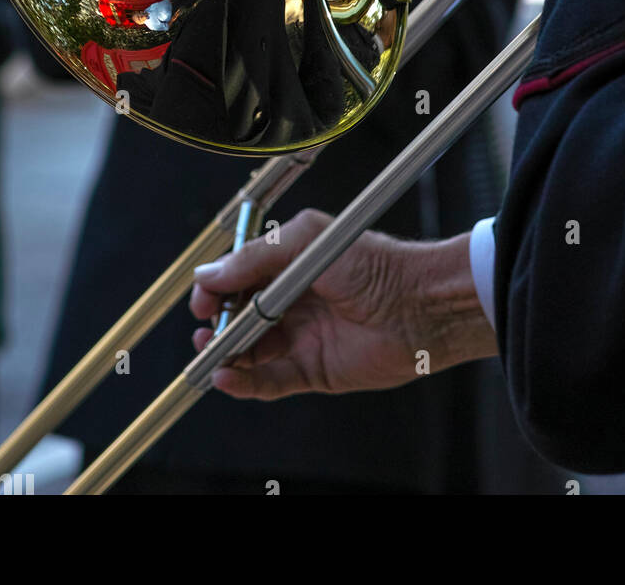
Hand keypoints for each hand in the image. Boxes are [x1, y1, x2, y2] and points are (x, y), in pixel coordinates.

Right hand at [189, 210, 494, 399]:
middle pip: (240, 316)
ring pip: (250, 351)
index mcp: (292, 265)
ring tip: (213, 352)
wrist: (421, 305)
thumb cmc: (376, 265)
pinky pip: (270, 381)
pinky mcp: (314, 370)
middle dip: (216, 322)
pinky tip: (228, 376)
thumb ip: (257, 256)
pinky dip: (245, 383)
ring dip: (225, 353)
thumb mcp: (310, 241)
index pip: (241, 277)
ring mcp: (303, 337)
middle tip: (206, 327)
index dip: (218, 288)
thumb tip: (210, 272)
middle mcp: (295, 301)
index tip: (203, 298)